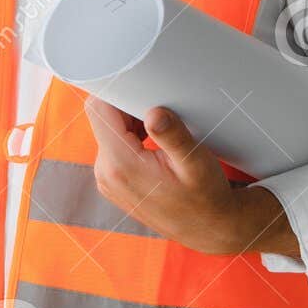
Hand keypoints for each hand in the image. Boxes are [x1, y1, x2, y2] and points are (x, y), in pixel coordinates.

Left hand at [83, 97, 297, 256]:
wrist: (209, 230)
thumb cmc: (207, 197)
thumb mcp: (196, 164)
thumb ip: (173, 136)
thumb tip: (154, 111)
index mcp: (119, 165)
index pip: (98, 110)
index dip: (113, 88)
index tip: (133, 77)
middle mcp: (105, 172)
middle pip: (102, 118)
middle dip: (125, 105)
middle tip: (156, 100)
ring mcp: (106, 179)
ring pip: (108, 131)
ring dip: (129, 122)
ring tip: (159, 124)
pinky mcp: (113, 182)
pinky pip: (112, 147)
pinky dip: (129, 137)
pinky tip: (152, 139)